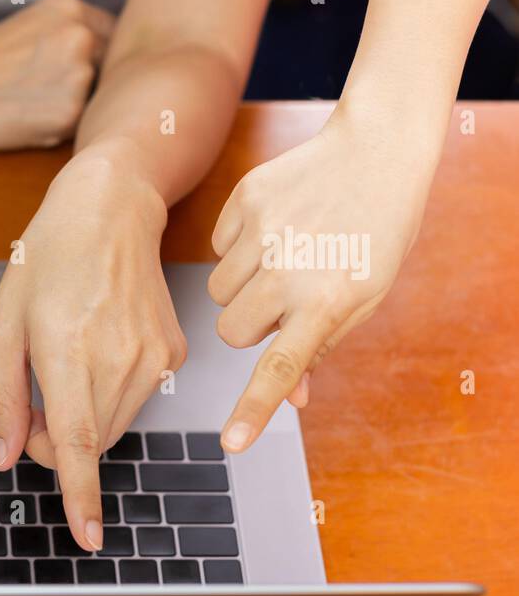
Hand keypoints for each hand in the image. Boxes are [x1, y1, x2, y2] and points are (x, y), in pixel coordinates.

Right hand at [0, 0, 113, 150]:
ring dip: (70, 108)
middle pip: (106, 70)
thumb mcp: (27, 29)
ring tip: (27, 106)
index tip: (76, 73)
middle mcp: (81, 37)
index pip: (111, 36)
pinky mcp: (67, 115)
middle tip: (42, 94)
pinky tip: (23, 121)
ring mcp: (78, 77)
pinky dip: (54, 130)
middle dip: (85, 85)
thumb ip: (66, 38)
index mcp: (71, 10)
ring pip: (92, 101)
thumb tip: (98, 62)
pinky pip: (75, 128)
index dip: (96, 59)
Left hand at [0, 147, 184, 550]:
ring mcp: (152, 359)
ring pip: (111, 429)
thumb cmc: (48, 261)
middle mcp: (117, 358)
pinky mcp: (173, 357)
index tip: (88, 536)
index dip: (79, 494)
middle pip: (86, 443)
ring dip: (81, 422)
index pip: (74, 441)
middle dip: (51, 442)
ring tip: (63, 368)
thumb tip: (7, 456)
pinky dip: (108, 398)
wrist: (111, 212)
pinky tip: (97, 351)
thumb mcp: (1, 325)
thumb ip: (2, 398)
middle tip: (32, 401)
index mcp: (66, 350)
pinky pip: (134, 404)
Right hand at [208, 107, 435, 451]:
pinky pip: (217, 247)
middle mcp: (290, 271)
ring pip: (218, 291)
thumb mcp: (364, 296)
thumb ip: (322, 346)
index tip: (230, 443)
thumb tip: (296, 398)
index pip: (281, 368)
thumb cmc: (375, 233)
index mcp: (328, 302)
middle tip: (284, 299)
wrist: (376, 152)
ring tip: (284, 256)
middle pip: (231, 330)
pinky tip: (276, 226)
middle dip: (248, 323)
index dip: (253, 408)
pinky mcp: (244, 203)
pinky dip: (238, 246)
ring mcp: (263, 234)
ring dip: (242, 285)